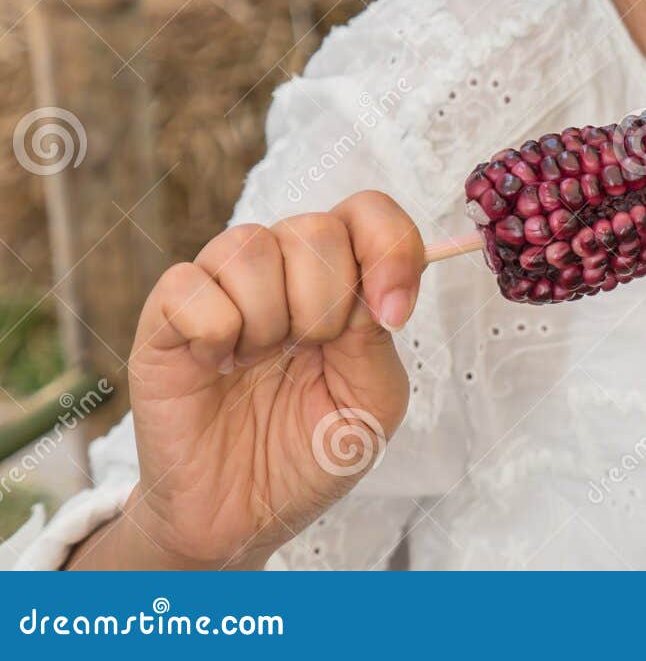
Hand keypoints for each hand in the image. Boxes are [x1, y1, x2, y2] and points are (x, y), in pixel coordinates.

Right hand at [81, 191, 423, 568]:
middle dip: (326, 302)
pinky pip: (188, 285)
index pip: (368, 212)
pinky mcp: (165, 319)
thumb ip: (378, 338)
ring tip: (258, 363)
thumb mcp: (371, 402)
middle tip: (310, 353)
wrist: (240, 520)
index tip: (392, 313)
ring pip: (250, 244)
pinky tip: (216, 365)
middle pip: (314, 228)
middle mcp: (281, 272)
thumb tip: (377, 293)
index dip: (389, 247)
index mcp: (340, 281)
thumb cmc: (308, 454)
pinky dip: (215, 329)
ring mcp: (222, 289)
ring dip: (270, 318)